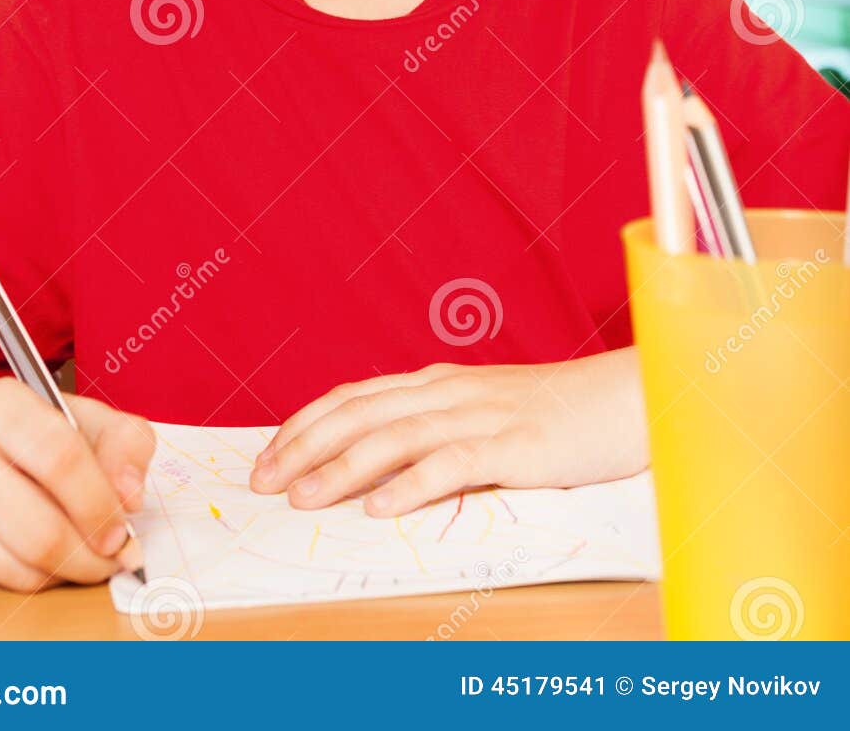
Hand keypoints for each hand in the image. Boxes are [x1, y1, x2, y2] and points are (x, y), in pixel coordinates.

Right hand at [0, 369, 154, 591]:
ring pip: (21, 569)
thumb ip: (121, 441)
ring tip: (84, 556)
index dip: (101, 503)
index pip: (61, 459)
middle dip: (92, 557)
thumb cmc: (13, 423)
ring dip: (67, 574)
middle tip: (114, 556)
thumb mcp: (73, 409)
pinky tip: (39, 554)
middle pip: (41, 532)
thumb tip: (132, 499)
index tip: (124, 529)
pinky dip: (32, 578)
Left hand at [249, 348, 648, 516]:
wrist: (627, 398)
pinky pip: (454, 463)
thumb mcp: (485, 412)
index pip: (355, 397)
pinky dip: (413, 484)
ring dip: (342, 468)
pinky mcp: (515, 445)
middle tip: (263, 481)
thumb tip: (377, 462)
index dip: (306, 424)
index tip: (267, 455)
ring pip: (396, 436)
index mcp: (439, 383)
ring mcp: (482, 416)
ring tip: (304, 496)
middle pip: (361, 413)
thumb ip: (436, 427)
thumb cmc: (556, 414)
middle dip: (305, 446)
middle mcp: (450, 392)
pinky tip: (382, 506)